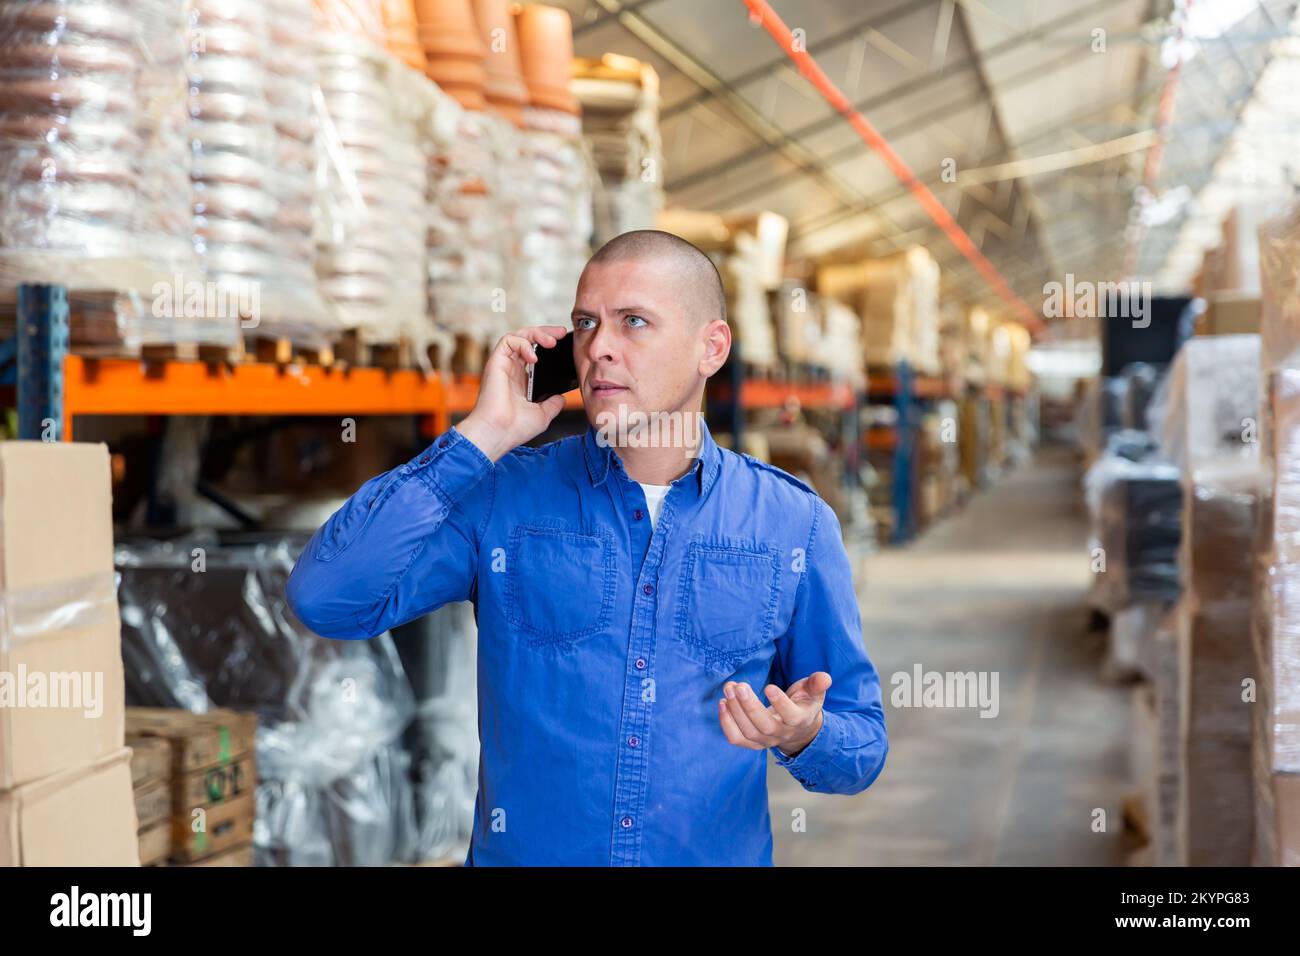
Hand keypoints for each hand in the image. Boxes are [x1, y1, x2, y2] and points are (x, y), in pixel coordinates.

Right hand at [456, 325, 570, 461]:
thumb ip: (553, 404)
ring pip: (518, 336)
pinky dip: (523, 343)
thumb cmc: (514, 428)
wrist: (498, 433)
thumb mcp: (542, 415)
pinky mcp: (495, 362)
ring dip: (536, 334)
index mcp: (520, 380)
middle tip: (560, 333)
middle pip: (527, 340)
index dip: (547, 344)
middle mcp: (511, 370)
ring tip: (552, 342)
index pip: (534, 353)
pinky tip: (534, 357)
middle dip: (545, 332)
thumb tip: (562, 397)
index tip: (563, 343)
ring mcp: (503, 365)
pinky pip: (508, 340)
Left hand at [717, 671, 831, 757]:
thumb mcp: (813, 693)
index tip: (769, 687)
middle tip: (739, 686)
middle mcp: (782, 734)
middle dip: (749, 706)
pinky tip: (722, 704)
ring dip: (735, 711)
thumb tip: (825, 677)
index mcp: (799, 720)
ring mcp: (766, 741)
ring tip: (729, 689)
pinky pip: (737, 739)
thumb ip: (817, 684)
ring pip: (748, 732)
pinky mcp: (753, 743)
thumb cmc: (803, 705)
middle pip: (765, 726)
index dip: (780, 703)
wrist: (798, 729)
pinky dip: (727, 724)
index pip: (790, 716)